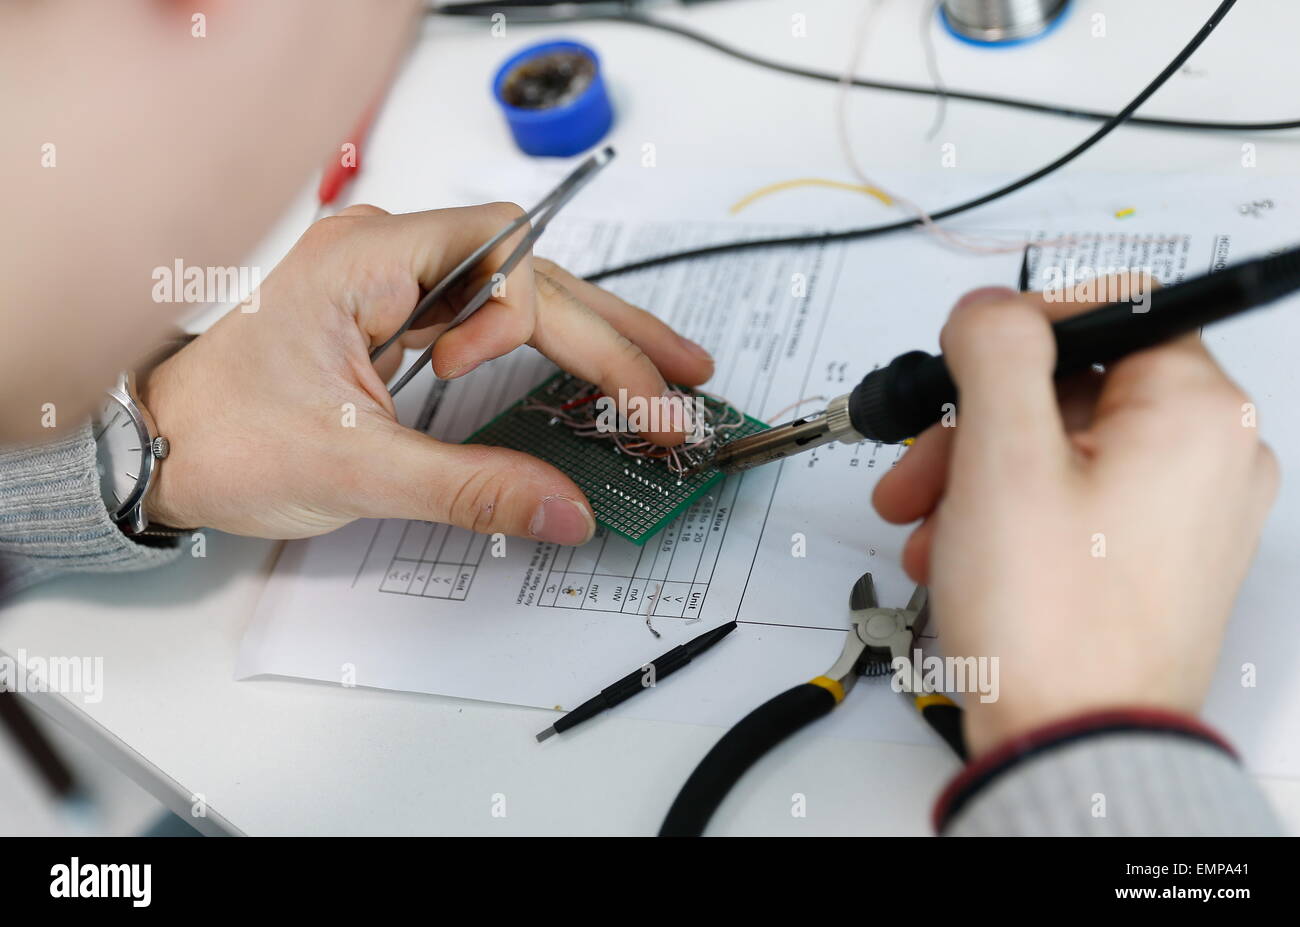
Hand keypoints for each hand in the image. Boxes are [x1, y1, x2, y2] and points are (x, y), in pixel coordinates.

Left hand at [140, 203, 712, 542]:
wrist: (157, 453)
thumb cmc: (226, 438)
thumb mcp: (359, 469)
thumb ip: (472, 488)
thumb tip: (566, 509)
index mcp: (371, 261)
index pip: (517, 272)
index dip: (585, 336)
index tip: (632, 403)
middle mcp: (387, 256)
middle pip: (533, 275)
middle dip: (611, 332)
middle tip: (681, 377)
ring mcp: (392, 287)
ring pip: (518, 294)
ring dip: (588, 337)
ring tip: (653, 378)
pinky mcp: (396, 322)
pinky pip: (487, 322)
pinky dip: (541, 353)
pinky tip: (581, 378)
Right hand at [873, 280, 1277, 758]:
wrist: (1072, 745)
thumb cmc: (1052, 620)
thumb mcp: (1001, 456)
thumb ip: (995, 350)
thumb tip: (990, 307)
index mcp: (1197, 412)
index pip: (1114, 309)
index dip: (1022, 326)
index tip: (962, 360)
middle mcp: (1211, 457)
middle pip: (1073, 390)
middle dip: (974, 423)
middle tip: (920, 465)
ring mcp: (1187, 515)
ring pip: (1064, 449)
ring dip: (977, 474)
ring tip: (924, 524)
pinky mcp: (1156, 558)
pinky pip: (1076, 502)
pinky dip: (1010, 514)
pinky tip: (956, 552)